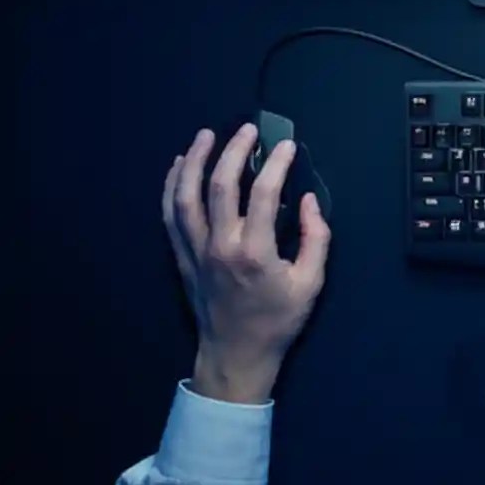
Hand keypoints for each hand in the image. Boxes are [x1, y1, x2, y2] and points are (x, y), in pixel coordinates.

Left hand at [162, 125, 331, 403]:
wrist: (236, 354)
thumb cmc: (278, 320)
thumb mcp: (310, 283)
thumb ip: (315, 239)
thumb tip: (307, 202)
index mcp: (254, 252)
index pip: (263, 194)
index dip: (276, 164)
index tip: (286, 146)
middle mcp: (220, 245)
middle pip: (220, 186)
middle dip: (234, 151)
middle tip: (248, 130)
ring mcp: (195, 250)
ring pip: (186, 195)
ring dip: (194, 161)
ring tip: (206, 136)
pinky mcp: (182, 256)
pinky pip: (170, 214)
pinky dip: (171, 186)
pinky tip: (178, 166)